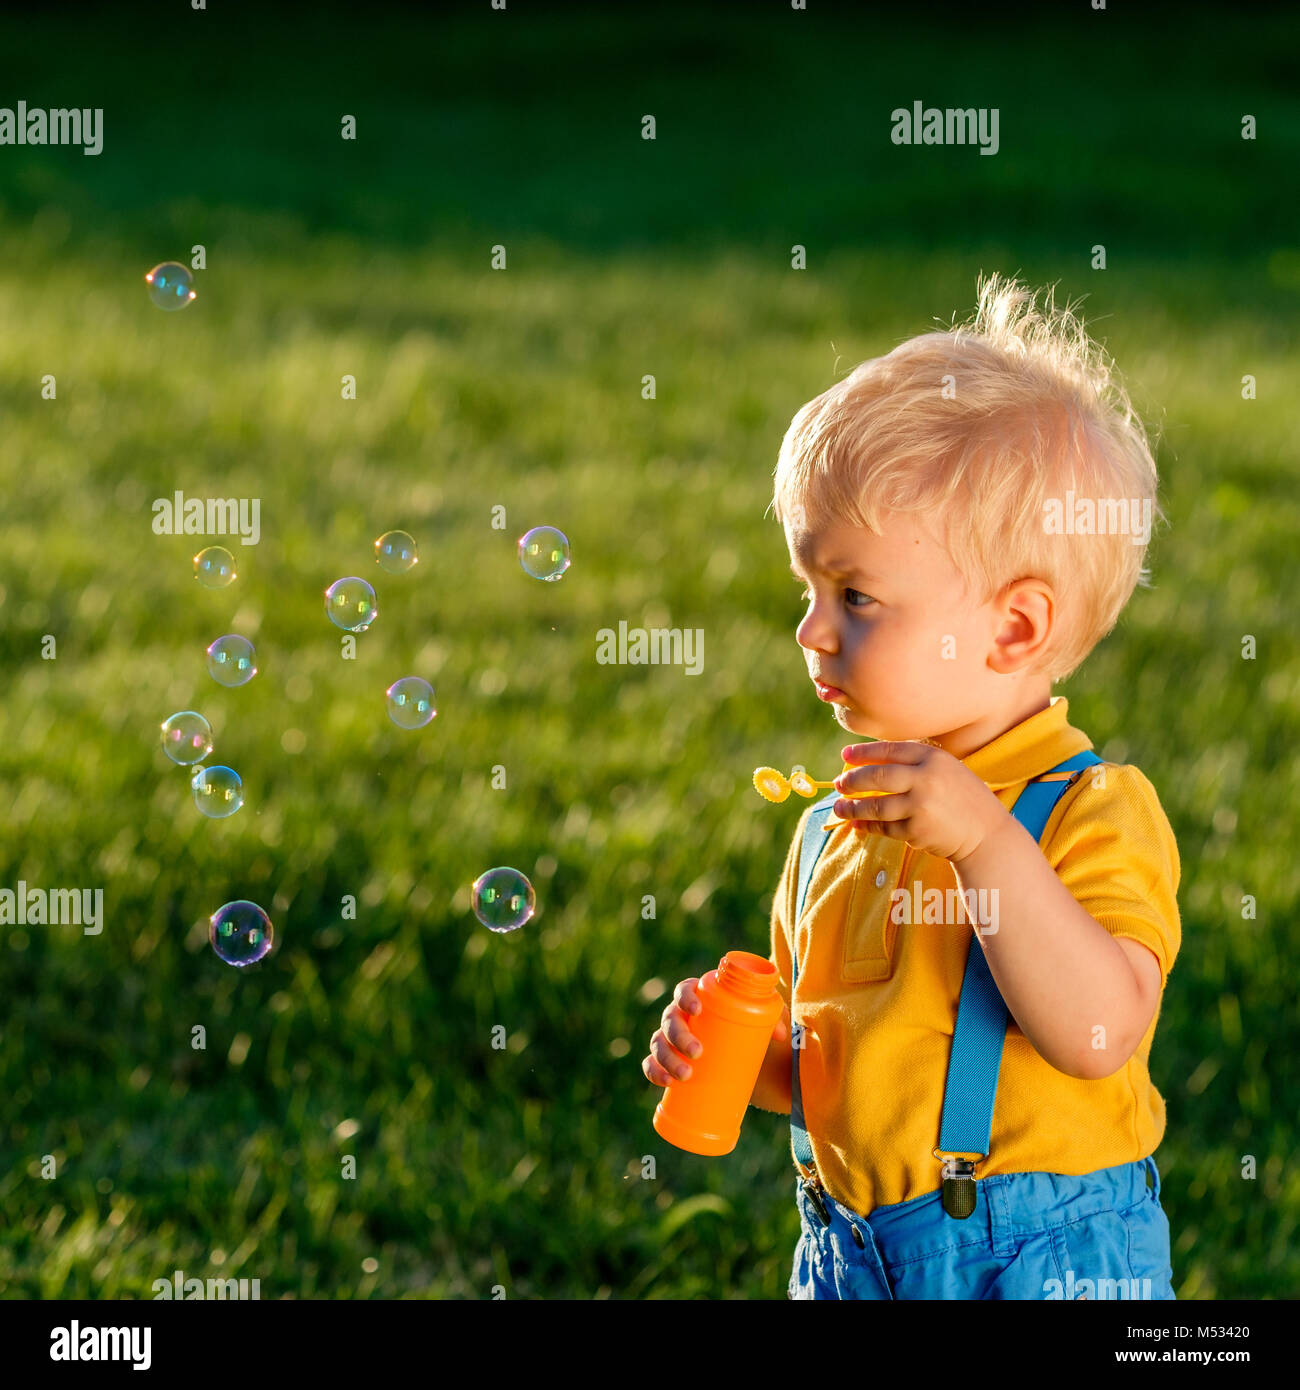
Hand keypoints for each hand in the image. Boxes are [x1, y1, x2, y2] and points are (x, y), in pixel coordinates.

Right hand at [643, 977, 788, 1086]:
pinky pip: (652, 1065)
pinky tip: (665, 1082)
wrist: (750, 1061)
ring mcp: (673, 1041)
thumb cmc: (754, 1031)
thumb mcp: (766, 1020)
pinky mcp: (672, 1063)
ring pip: (658, 1043)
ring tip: (685, 1075)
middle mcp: (682, 1017)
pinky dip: (654, 1072)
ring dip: (666, 1058)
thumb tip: (779, 1035)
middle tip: (697, 1052)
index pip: (685, 990)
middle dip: (678, 1036)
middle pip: (670, 1019)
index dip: (686, 997)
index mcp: (700, 999)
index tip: (697, 1009)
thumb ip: (775, 1018)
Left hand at [833, 740, 1008, 863]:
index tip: (845, 756)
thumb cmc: (963, 799)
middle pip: (877, 776)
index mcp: (933, 758)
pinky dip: (869, 826)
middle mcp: (926, 778)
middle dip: (852, 781)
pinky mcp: (916, 830)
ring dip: (853, 808)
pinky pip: (885, 827)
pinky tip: (858, 825)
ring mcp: (920, 805)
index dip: (863, 753)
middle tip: (839, 785)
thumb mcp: (947, 770)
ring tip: (839, 808)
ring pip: (875, 805)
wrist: (987, 834)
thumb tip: (870, 762)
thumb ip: (916, 763)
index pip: (889, 750)